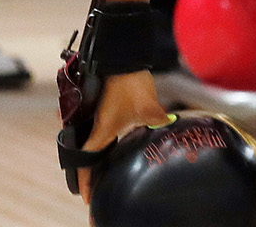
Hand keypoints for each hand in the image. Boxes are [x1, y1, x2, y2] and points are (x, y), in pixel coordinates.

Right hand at [76, 70, 172, 201]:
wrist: (122, 59)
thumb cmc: (131, 84)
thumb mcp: (149, 108)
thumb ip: (158, 121)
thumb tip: (170, 129)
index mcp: (102, 129)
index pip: (87, 160)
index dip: (85, 181)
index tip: (86, 197)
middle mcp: (94, 124)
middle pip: (86, 154)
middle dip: (88, 173)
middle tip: (93, 188)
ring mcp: (95, 115)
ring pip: (89, 142)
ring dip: (92, 157)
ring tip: (98, 171)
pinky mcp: (100, 108)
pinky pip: (95, 131)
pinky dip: (98, 143)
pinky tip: (108, 146)